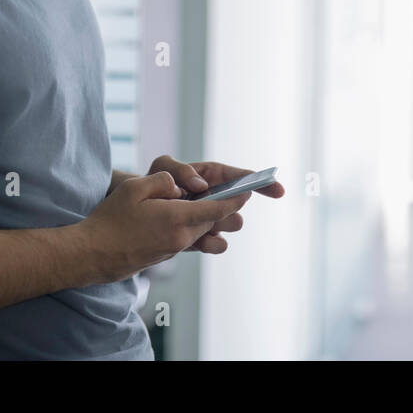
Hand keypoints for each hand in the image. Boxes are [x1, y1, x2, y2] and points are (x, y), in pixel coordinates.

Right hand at [77, 172, 249, 283]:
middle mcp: (181, 238)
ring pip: (200, 230)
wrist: (92, 254)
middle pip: (212, 220)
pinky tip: (180, 216)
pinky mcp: (165, 256)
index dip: (235, 199)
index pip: (218, 209)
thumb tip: (179, 186)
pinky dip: (190, 226)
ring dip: (205, 218)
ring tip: (204, 203)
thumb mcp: (135, 189)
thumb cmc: (110, 219)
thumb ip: (163, 181)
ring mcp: (173, 250)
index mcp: (178, 219)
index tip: (248, 191)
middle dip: (224, 208)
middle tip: (234, 193)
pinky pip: (187, 238)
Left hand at [146, 155, 284, 253]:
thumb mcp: (163, 167)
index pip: (240, 177)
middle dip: (232, 206)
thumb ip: (180, 170)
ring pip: (231, 224)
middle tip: (218, 209)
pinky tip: (201, 241)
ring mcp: (209, 219)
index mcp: (210, 176)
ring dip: (222, 224)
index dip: (260, 182)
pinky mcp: (200, 239)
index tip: (278, 190)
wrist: (134, 215)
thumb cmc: (149, 184)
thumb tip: (200, 185)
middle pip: (238, 203)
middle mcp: (214, 197)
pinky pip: (216, 244)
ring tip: (205, 224)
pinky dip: (212, 244)